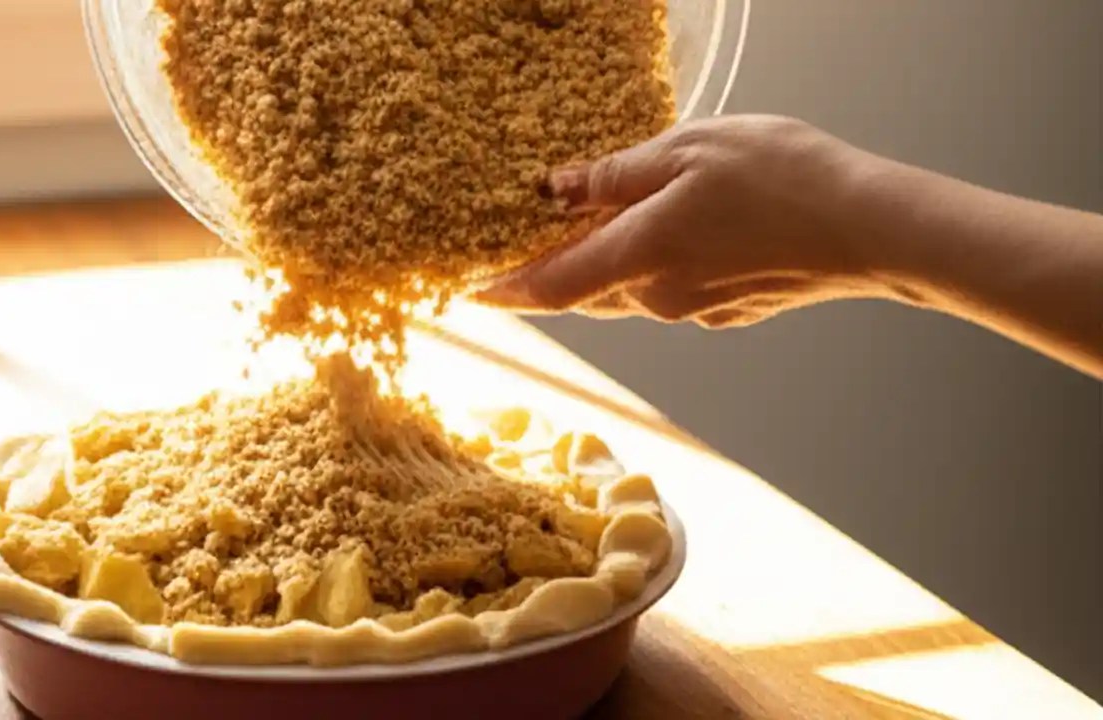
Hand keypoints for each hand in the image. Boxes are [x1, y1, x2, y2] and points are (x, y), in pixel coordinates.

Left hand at [475, 115, 900, 327]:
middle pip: (583, 292)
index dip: (504, 290)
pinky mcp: (725, 312)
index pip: (550, 286)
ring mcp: (693, 311)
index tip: (469, 292)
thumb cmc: (783, 178)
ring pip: (624, 292)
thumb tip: (557, 192)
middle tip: (524, 245)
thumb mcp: (688, 151)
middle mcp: (657, 298)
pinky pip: (666, 292)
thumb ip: (616, 175)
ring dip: (600, 268)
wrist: (870, 228)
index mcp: (640, 255)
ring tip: (591, 230)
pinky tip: (667, 234)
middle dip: (550, 273)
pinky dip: (649, 268)